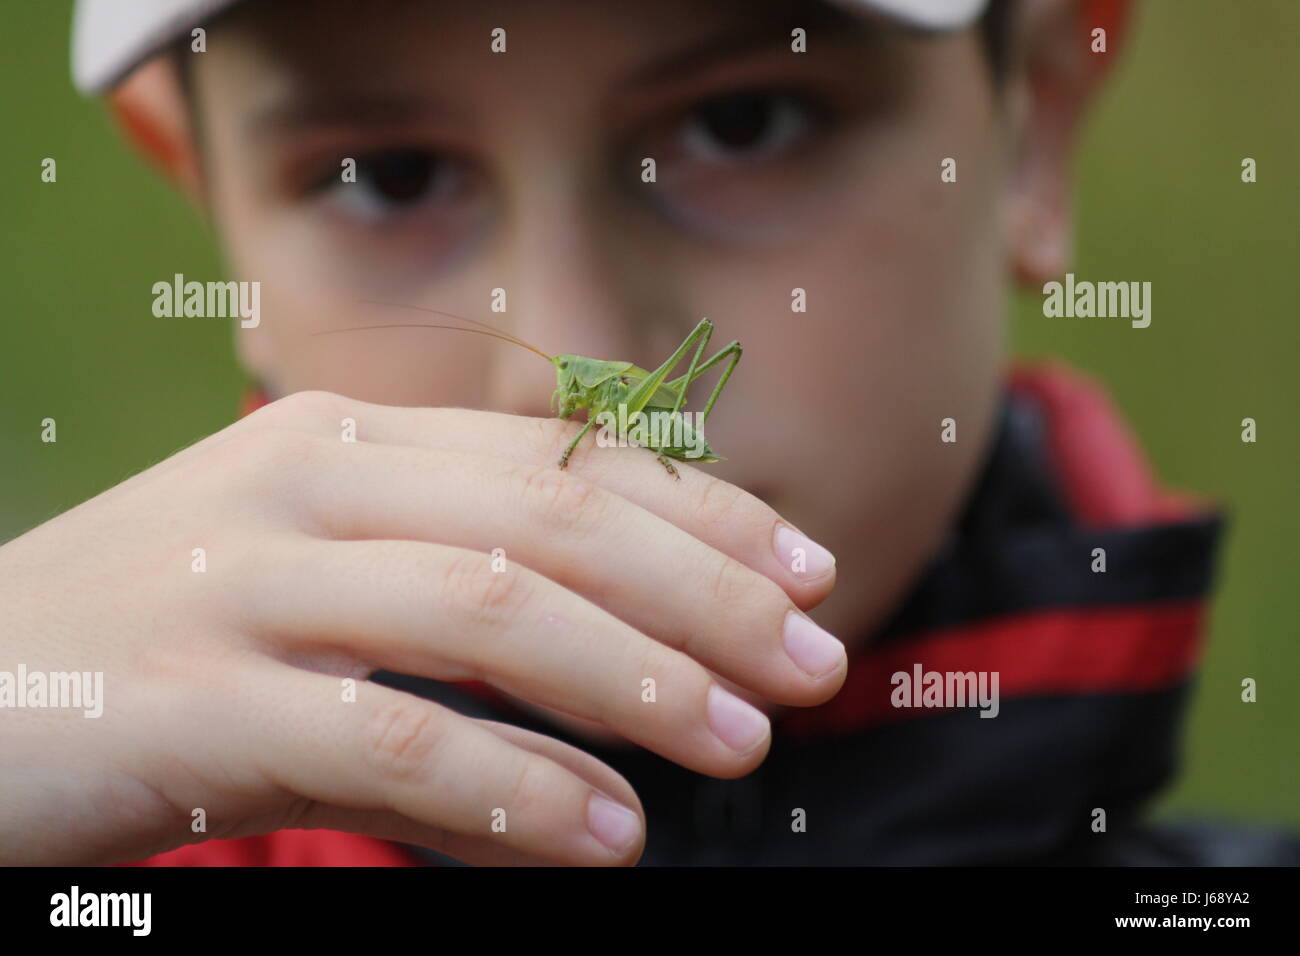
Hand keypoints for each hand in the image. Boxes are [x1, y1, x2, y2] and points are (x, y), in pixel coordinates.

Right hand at [0, 391, 841, 864]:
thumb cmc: (164, 639)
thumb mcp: (314, 592)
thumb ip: (454, 633)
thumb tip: (612, 731)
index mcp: (347, 441)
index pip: (562, 457)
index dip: (698, 510)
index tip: (806, 567)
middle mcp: (304, 483)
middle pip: (553, 520)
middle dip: (703, 590)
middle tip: (812, 661)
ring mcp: (244, 581)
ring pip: (490, 611)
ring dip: (638, 679)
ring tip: (743, 741)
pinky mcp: (193, 699)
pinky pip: (391, 739)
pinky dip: (514, 788)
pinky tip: (605, 833)